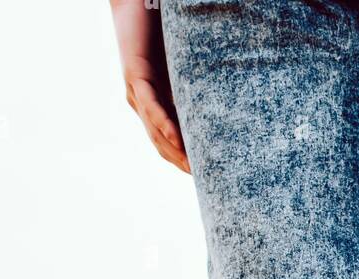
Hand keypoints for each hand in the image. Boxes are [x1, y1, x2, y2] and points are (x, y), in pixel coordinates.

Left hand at [109, 0, 189, 173]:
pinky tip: (175, 138)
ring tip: (192, 169)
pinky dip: (163, 123)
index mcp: (154, 103)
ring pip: (155, 130)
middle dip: (181, 163)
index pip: (169, 141)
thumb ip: (196, 86)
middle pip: (162, 143)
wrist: (136, 2)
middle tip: (203, 181)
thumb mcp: (184, 67)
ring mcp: (136, 92)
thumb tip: (224, 102)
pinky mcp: (134, 76)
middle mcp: (143, 103)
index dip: (184, 159)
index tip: (205, 176)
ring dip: (173, 151)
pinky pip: (150, 106)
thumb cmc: (162, 30)